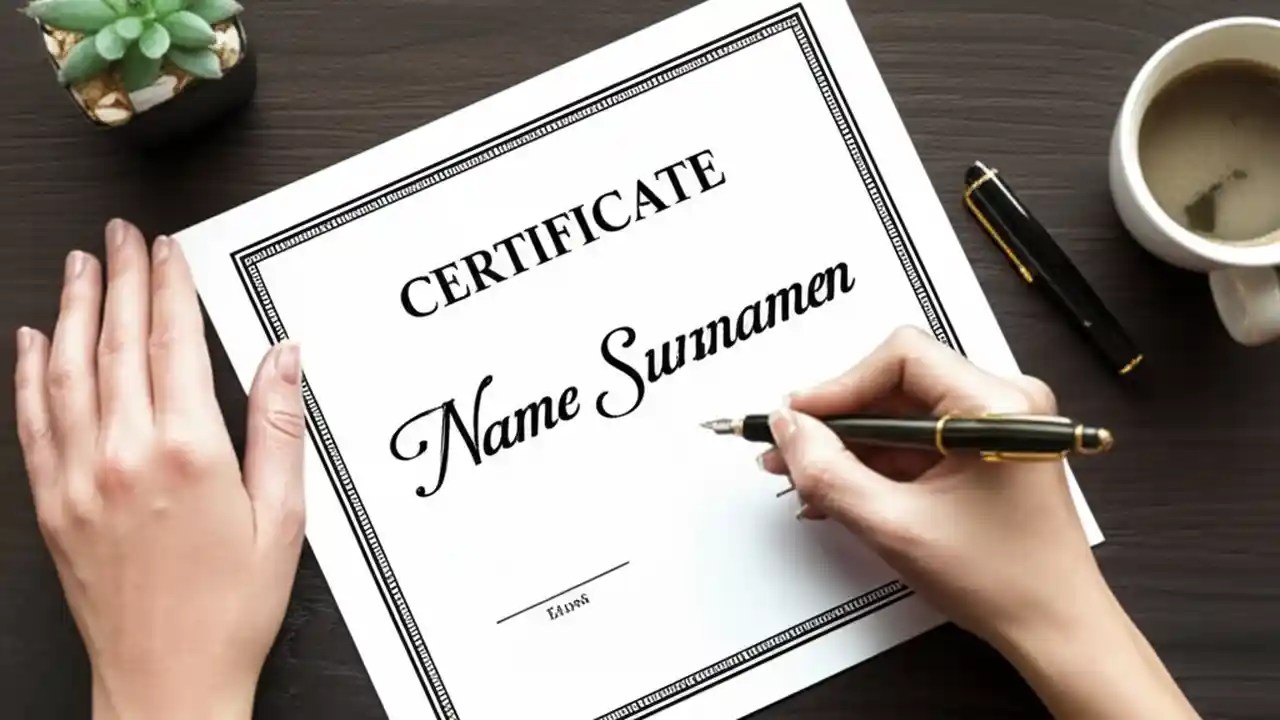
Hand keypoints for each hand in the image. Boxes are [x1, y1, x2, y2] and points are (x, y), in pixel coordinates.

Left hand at [13, 220, 305, 719]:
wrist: (168, 679)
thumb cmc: (230, 608)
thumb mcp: (283, 517)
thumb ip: (279, 429)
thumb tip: (283, 359)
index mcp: (188, 453)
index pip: (175, 342)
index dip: (171, 286)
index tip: (169, 250)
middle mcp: (125, 456)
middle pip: (118, 343)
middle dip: (121, 278)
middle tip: (121, 236)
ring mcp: (80, 479)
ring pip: (66, 370)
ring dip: (73, 310)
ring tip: (79, 267)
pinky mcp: (53, 505)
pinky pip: (33, 421)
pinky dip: (30, 373)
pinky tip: (33, 342)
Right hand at [762, 326, 1197, 718]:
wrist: (1055, 627)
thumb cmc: (1005, 582)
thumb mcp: (895, 526)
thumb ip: (829, 473)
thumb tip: (789, 429)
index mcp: (998, 406)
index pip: (901, 357)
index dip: (840, 384)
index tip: (800, 416)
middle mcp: (1005, 402)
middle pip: (897, 381)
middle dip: (838, 417)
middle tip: (790, 445)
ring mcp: (996, 425)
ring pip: (902, 412)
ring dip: (852, 442)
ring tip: (804, 472)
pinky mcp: (986, 448)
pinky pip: (918, 438)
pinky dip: (877, 460)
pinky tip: (839, 486)